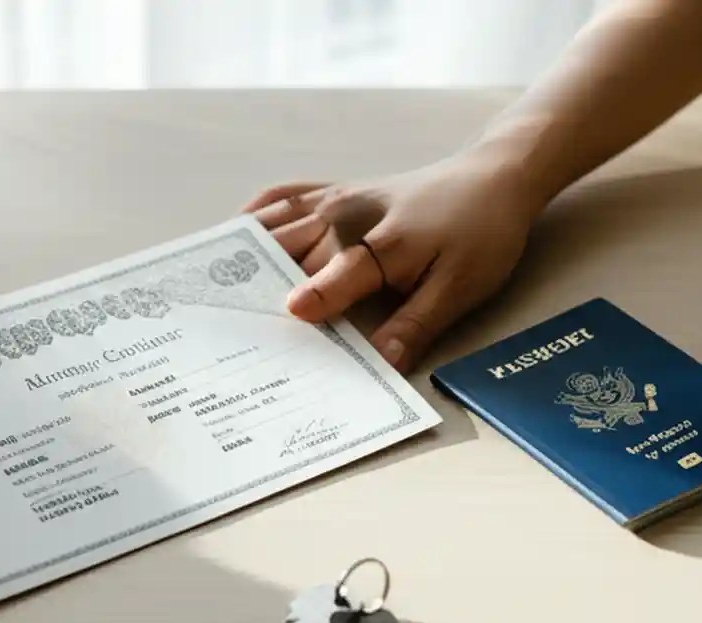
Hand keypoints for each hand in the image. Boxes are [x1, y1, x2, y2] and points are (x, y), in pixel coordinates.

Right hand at [243, 149, 537, 372]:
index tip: (286, 316)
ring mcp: (340, 200)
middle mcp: (349, 218)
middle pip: (294, 251)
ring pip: (282, 224)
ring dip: (246, 248)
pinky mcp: (339, 191)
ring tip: (205, 275)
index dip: (315, 297)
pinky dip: (261, 211)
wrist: (495, 179)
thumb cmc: (481, 235)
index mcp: (380, 245)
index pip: (338, 276)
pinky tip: (236, 227)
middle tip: (216, 314)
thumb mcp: (460, 288)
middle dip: (258, 280)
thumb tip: (382, 364)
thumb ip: (415, 325)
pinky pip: (289, 195)